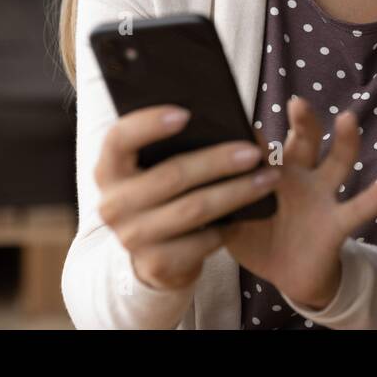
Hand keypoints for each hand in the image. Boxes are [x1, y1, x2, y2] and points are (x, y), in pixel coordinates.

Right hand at [95, 104, 280, 291]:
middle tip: (254, 151)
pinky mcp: (157, 264)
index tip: (186, 113)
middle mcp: (113, 204)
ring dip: (237, 191)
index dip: (149, 124)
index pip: (119, 139)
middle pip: (172, 175)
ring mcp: (132, 237)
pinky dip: (229, 225)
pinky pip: (203, 240)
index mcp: (108, 169)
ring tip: (268, 178)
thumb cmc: (162, 191)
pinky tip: (249, 213)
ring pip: (194, 208)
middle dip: (218, 161)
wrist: (154, 252)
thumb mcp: (154, 165)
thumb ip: (172, 142)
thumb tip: (217, 115)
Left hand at [220, 95, 376, 309]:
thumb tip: (176, 178)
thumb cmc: (255, 236)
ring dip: (345, 140)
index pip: (260, 141)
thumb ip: (212, 198)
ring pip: (337, 162)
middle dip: (304, 120)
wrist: (287, 274)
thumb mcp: (229, 218)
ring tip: (348, 119)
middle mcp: (299, 174)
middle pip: (305, 140)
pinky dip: (375, 196)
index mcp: (269, 169)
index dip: (249, 129)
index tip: (236, 109)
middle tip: (297, 101)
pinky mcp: (337, 222)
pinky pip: (358, 208)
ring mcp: (322, 195)